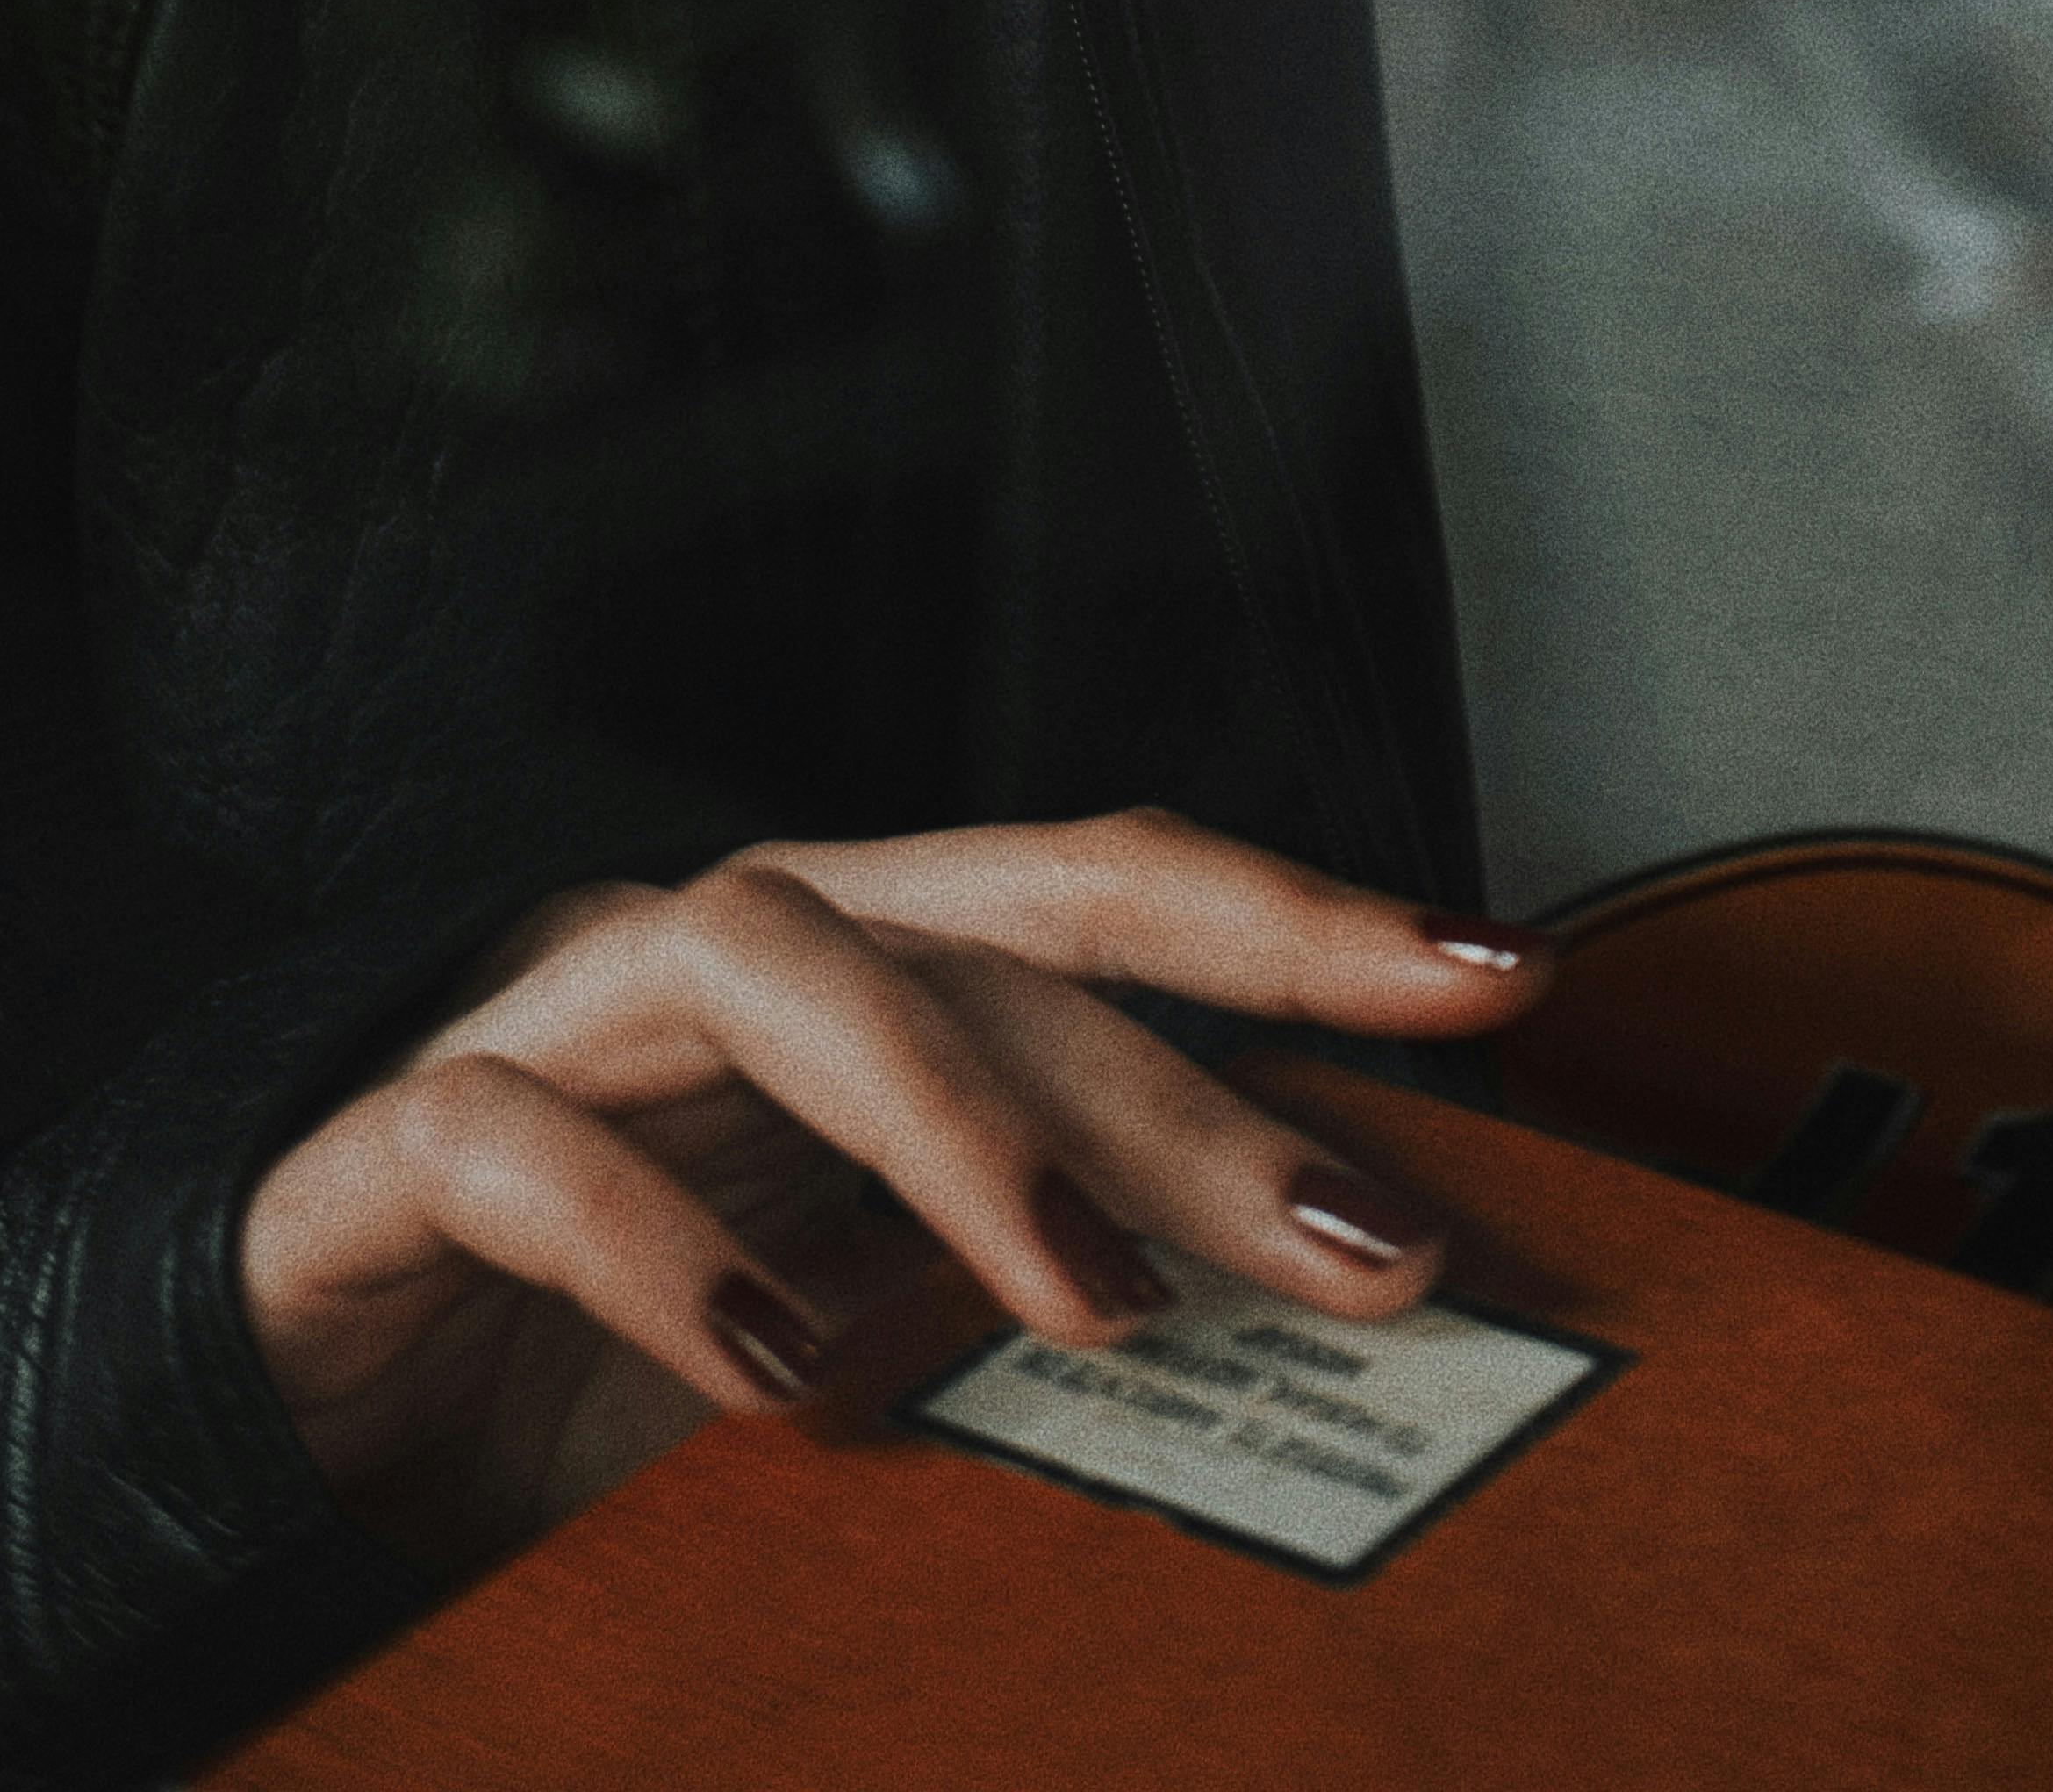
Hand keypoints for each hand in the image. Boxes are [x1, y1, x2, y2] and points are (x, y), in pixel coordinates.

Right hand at [238, 810, 1545, 1556]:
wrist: (314, 1389)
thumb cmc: (623, 1340)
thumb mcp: (876, 1326)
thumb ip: (1049, 1297)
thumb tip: (1332, 1336)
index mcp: (871, 967)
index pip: (1113, 896)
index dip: (1310, 919)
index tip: (1504, 973)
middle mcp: (741, 953)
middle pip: (992, 938)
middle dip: (1195, 1080)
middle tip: (1357, 1237)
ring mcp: (567, 1024)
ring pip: (781, 968)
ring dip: (958, 1123)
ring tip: (1089, 1292)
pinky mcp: (403, 1145)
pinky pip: (528, 1145)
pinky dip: (666, 1252)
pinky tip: (777, 1372)